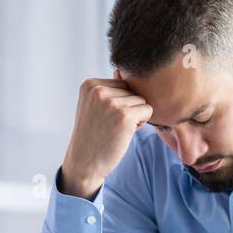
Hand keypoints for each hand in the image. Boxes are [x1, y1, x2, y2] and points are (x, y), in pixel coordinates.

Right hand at [60, 75, 152, 198]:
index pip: (122, 83)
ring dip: (135, 117)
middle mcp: (99, 90)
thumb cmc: (92, 135)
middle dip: (128, 108)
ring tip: (116, 129)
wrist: (84, 163)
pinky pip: (148, 110)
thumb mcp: (93, 105)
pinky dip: (141, 123)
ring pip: (142, 101)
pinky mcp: (125, 115)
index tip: (105, 117)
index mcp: (90, 84)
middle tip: (111, 125)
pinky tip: (125, 133)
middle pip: (133, 91)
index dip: (120, 102)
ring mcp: (111, 102)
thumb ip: (107, 88)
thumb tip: (121, 69)